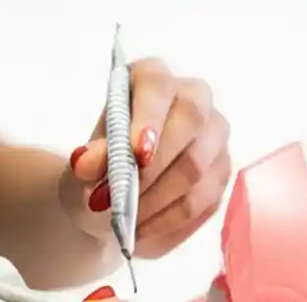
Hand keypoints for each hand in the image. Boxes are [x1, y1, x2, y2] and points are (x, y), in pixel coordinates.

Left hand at [59, 59, 231, 259]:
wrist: (110, 196)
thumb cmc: (98, 167)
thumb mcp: (83, 163)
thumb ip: (88, 159)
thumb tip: (86, 163)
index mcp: (151, 78)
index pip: (157, 87)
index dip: (149, 118)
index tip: (136, 154)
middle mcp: (192, 97)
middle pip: (189, 121)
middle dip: (155, 166)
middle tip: (123, 198)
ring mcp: (214, 134)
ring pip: (198, 165)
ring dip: (159, 198)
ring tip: (126, 219)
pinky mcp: (223, 171)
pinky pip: (203, 199)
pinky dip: (171, 218)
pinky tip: (143, 228)